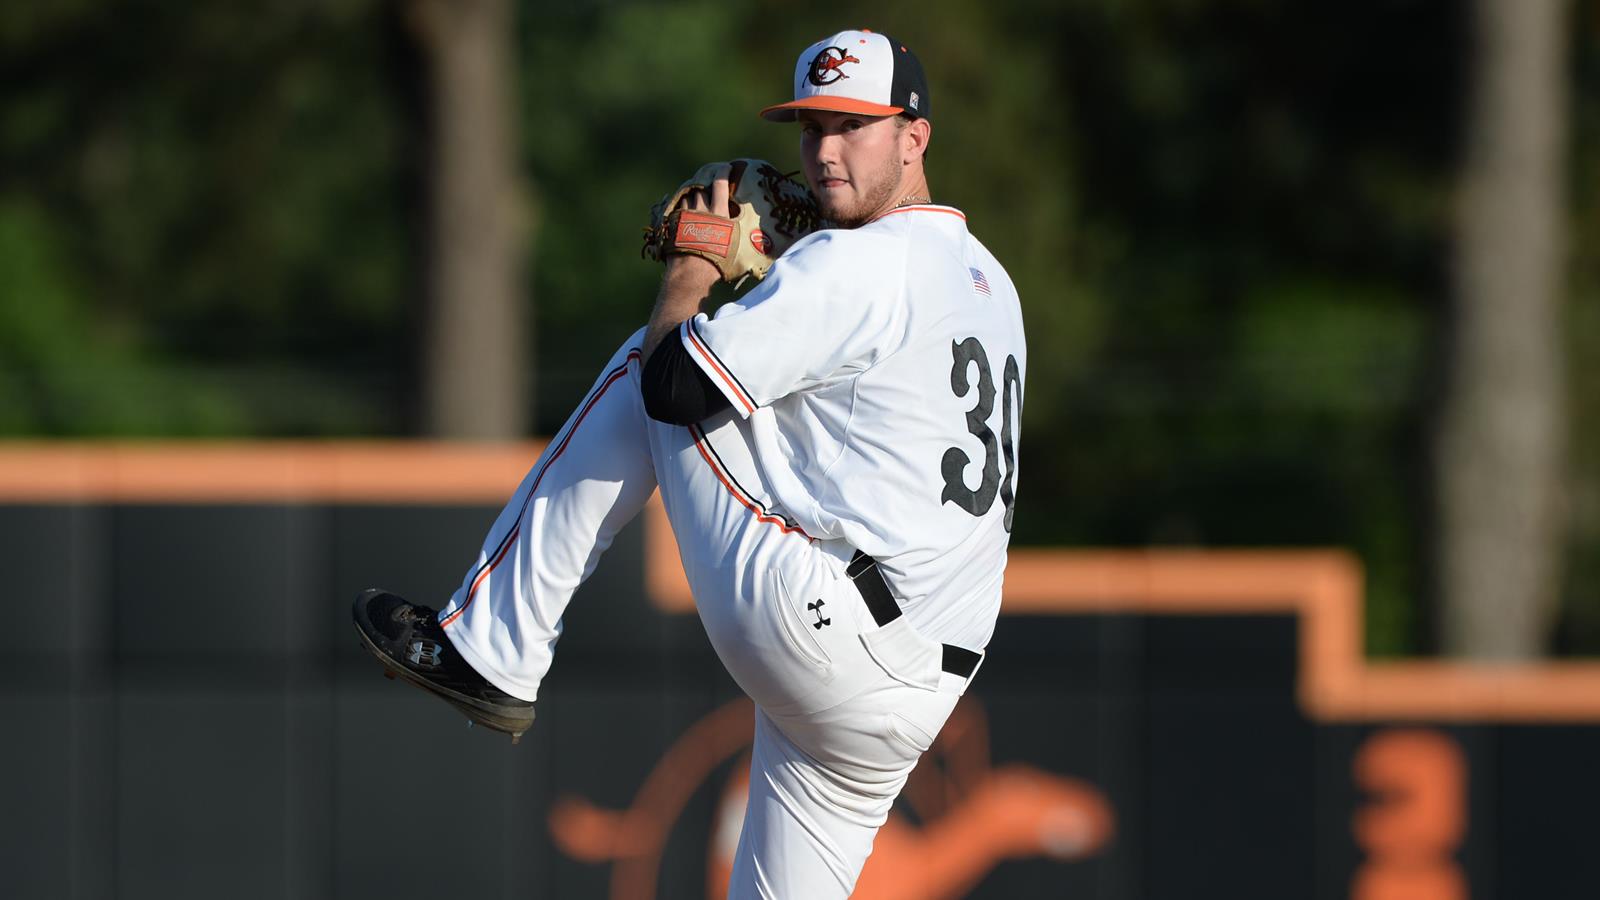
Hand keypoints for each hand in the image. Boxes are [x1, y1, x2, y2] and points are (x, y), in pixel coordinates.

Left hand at [663, 164, 731, 285]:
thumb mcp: (735, 247)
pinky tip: (683, 213)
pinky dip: (681, 207)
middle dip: (705, 187)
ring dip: (692, 197)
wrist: (690, 271)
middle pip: (701, 188)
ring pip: (687, 196)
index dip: (723, 171)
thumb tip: (763, 244)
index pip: (720, 182)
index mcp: (718, 211)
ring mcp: (685, 214)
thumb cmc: (716, 262)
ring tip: (696, 202)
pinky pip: (676, 208)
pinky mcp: (673, 222)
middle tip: (709, 189)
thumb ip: (742, 236)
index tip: (726, 167)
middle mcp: (701, 208)